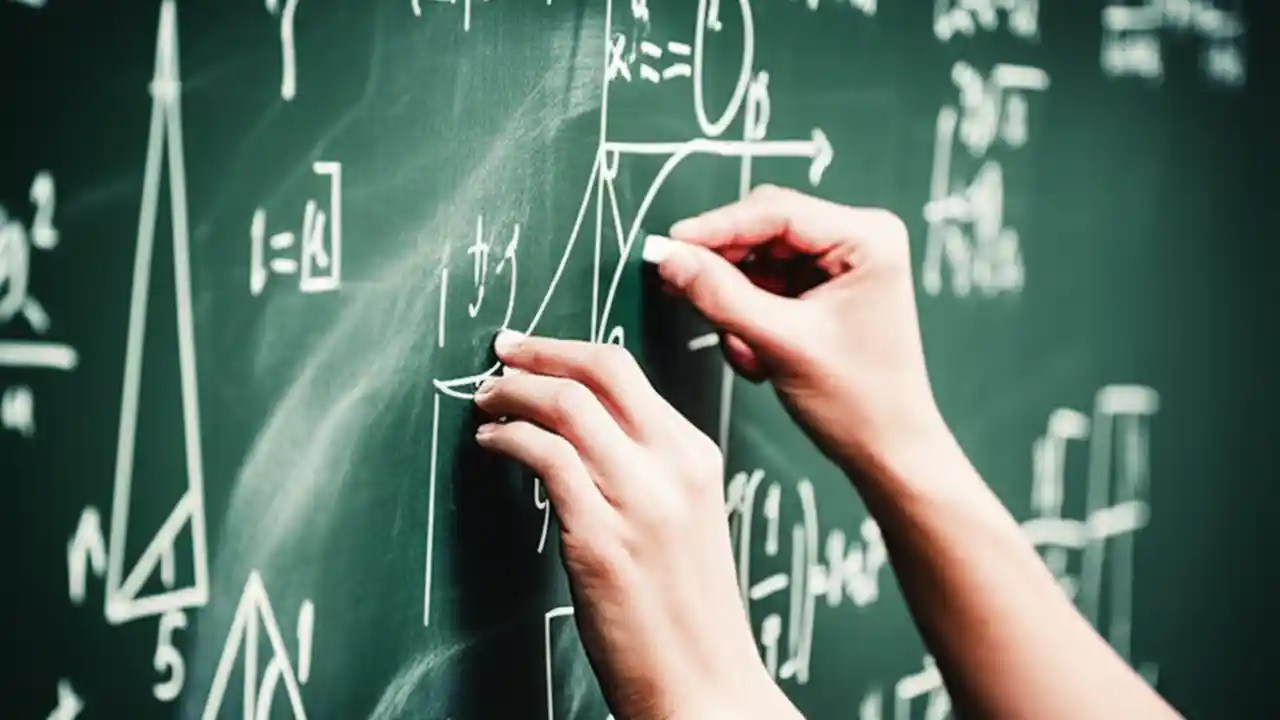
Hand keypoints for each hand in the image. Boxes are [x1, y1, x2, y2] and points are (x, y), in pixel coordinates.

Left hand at [475, 333, 799, 719]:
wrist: (704, 687)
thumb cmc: (685, 615)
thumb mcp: (684, 521)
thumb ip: (646, 471)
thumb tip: (582, 432)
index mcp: (696, 456)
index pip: (627, 371)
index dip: (567, 350)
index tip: (530, 350)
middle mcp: (673, 467)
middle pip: (599, 370)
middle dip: (538, 351)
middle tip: (500, 353)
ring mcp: (640, 500)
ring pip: (565, 405)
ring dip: (511, 394)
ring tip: (484, 403)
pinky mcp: (601, 538)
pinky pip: (544, 456)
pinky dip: (507, 438)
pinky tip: (491, 444)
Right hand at [658, 185, 947, 483]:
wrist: (887, 450)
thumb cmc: (858, 401)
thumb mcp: (781, 344)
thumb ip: (721, 296)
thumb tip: (670, 258)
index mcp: (868, 238)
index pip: (776, 213)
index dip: (716, 227)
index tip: (669, 245)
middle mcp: (858, 239)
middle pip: (764, 229)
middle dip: (724, 267)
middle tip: (678, 287)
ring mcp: (839, 263)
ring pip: (758, 259)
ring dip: (735, 299)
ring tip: (743, 347)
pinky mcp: (822, 289)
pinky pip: (765, 283)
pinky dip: (747, 314)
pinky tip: (756, 353)